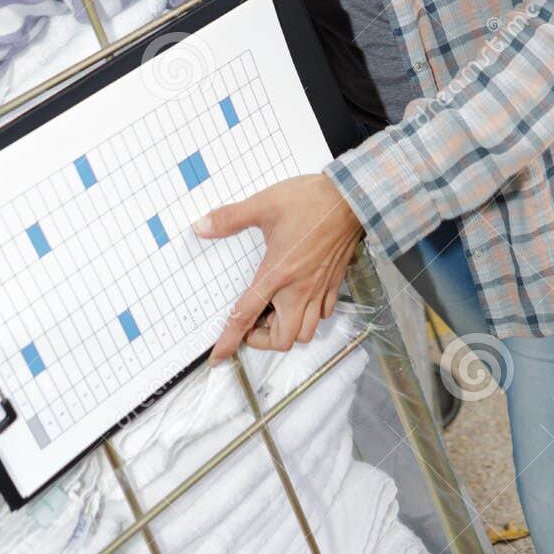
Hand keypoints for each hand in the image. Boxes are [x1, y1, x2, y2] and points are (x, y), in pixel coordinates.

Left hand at [192, 173, 362, 363]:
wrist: (351, 197)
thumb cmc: (312, 201)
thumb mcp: (264, 205)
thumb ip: (230, 218)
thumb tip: (202, 226)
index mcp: (277, 273)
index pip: (246, 316)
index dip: (229, 341)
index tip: (218, 357)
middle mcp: (300, 289)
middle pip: (283, 339)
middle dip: (263, 340)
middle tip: (253, 322)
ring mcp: (320, 288)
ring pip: (305, 333)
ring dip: (287, 331)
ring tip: (275, 313)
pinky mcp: (334, 283)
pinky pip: (324, 315)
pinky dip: (310, 317)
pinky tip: (301, 300)